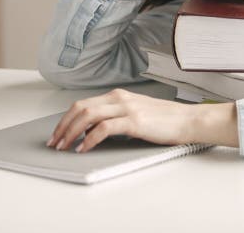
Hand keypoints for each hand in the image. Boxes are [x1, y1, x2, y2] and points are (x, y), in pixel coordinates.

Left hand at [46, 88, 217, 152]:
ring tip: (64, 147)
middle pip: (80, 108)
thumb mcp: (135, 114)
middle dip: (63, 126)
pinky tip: (84, 148)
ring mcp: (126, 108)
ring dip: (71, 132)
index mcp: (118, 95)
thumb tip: (92, 132)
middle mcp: (119, 98)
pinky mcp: (134, 121)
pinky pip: (103, 129)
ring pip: (87, 116)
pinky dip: (89, 139)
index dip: (66, 119)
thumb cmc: (164, 120)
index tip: (58, 134)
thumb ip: (115, 119)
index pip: (83, 104)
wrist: (188, 120)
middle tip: (55, 142)